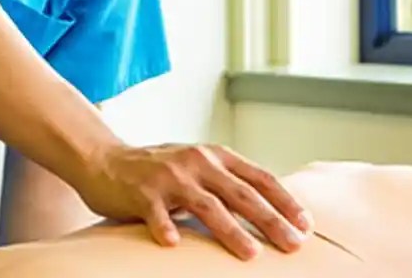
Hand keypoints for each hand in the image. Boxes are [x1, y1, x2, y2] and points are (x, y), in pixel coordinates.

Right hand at [74, 142, 311, 259]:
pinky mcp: (142, 193)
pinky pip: (156, 214)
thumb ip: (228, 181)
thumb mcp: (198, 166)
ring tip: (251, 254)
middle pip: (241, 195)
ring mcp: (169, 177)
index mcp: (216, 156)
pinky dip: (166, 228)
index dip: (285, 202)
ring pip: (207, 206)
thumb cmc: (159, 169)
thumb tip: (270, 208)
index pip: (260, 178)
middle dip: (271, 221)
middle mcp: (197, 163)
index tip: (306, 225)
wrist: (105, 160)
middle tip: (292, 245)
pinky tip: (175, 244)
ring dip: (231, 231)